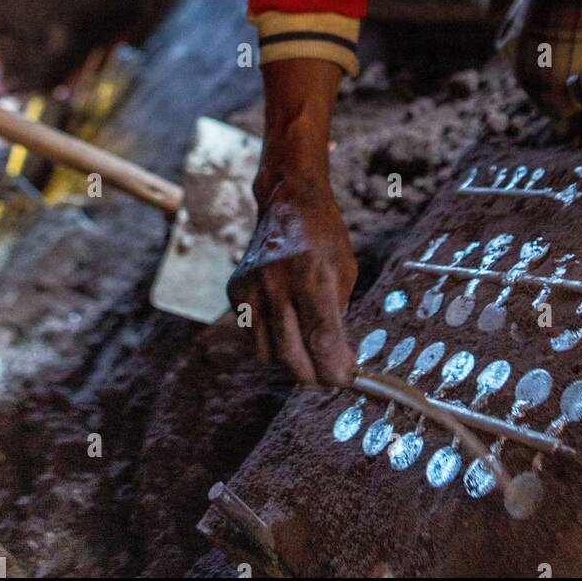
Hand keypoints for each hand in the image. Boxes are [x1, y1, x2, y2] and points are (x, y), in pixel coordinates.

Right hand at [228, 173, 356, 386]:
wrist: (287, 201)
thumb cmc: (324, 235)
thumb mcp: (345, 269)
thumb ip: (338, 313)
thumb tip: (334, 356)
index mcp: (312, 274)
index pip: (322, 337)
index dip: (335, 367)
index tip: (346, 379)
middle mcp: (277, 281)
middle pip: (291, 353)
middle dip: (313, 376)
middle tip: (327, 379)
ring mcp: (252, 286)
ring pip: (268, 351)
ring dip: (290, 361)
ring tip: (308, 352)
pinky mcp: (235, 289)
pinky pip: (252, 334)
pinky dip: (270, 340)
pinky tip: (286, 324)